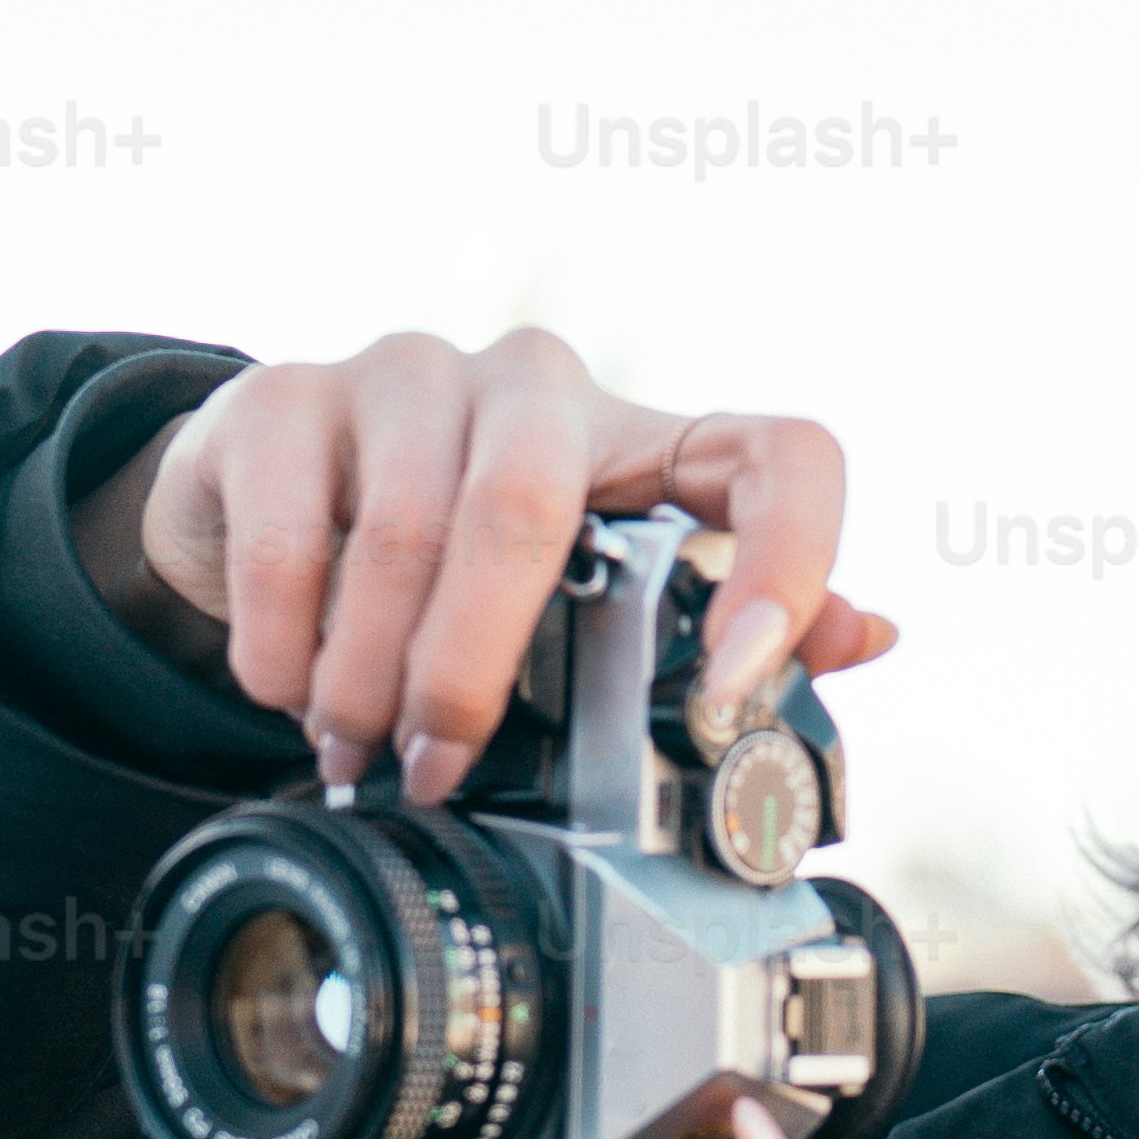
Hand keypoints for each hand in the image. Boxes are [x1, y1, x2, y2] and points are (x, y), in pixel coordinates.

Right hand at [127, 327, 899, 807]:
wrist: (273, 500)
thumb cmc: (464, 564)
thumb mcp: (593, 600)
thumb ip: (718, 628)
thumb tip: (865, 635)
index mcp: (652, 441)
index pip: (780, 457)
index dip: (787, 560)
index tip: (732, 679)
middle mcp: (540, 386)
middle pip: (530, 506)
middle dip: (477, 666)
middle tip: (441, 764)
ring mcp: (410, 373)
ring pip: (405, 526)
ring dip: (372, 671)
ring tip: (358, 748)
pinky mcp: (286, 396)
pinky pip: (294, 526)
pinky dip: (288, 638)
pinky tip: (288, 689)